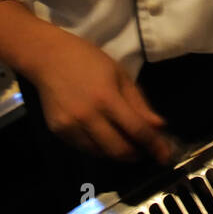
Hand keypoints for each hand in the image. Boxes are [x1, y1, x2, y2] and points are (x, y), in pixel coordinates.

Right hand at [29, 29, 172, 163]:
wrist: (47, 57)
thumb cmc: (88, 60)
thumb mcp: (119, 74)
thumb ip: (139, 103)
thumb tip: (159, 126)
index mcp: (107, 97)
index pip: (137, 130)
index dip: (154, 146)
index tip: (165, 156)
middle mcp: (88, 116)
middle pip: (119, 150)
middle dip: (137, 154)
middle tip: (145, 150)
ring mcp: (71, 126)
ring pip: (102, 154)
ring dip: (118, 153)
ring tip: (126, 142)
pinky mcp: (58, 132)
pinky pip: (85, 149)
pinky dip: (99, 148)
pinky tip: (104, 135)